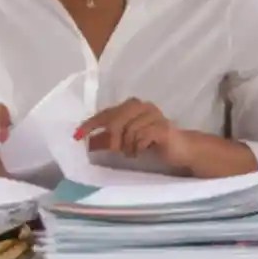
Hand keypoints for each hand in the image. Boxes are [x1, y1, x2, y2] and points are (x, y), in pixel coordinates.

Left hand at [75, 98, 191, 168]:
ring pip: (129, 130)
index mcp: (132, 106)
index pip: (106, 113)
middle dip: (113, 138)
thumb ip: (108, 139)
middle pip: (116, 120)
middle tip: (117, 150)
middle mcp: (142, 106)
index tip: (77, 136)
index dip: (90, 124)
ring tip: (133, 152)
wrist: (181, 149)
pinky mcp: (162, 128)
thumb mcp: (126, 141)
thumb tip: (87, 141)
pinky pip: (142, 136)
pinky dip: (138, 147)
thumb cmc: (152, 143)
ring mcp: (154, 115)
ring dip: (128, 146)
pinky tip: (142, 151)